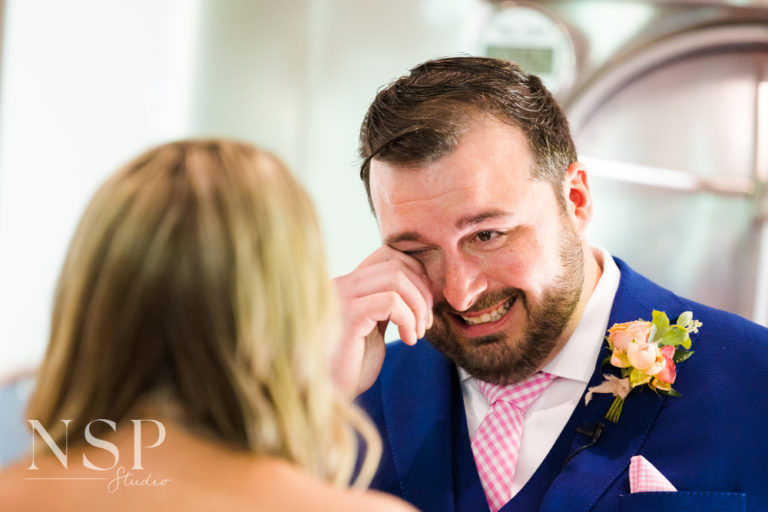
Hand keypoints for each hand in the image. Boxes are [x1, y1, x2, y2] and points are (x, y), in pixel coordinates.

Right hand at [332, 246, 432, 396]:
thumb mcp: (373, 329)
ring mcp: (343, 297)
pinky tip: (409, 340)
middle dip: (422, 292)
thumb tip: (419, 290)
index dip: (417, 276)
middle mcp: (343, 284)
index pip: (389, 255)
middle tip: (425, 323)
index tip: (424, 307)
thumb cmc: (351, 366)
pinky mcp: (349, 315)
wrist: (329, 395)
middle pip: (397, 263)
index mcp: (349, 284)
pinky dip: (408, 319)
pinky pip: (390, 301)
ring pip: (397, 277)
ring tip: (417, 333)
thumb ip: (387, 306)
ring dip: (418, 306)